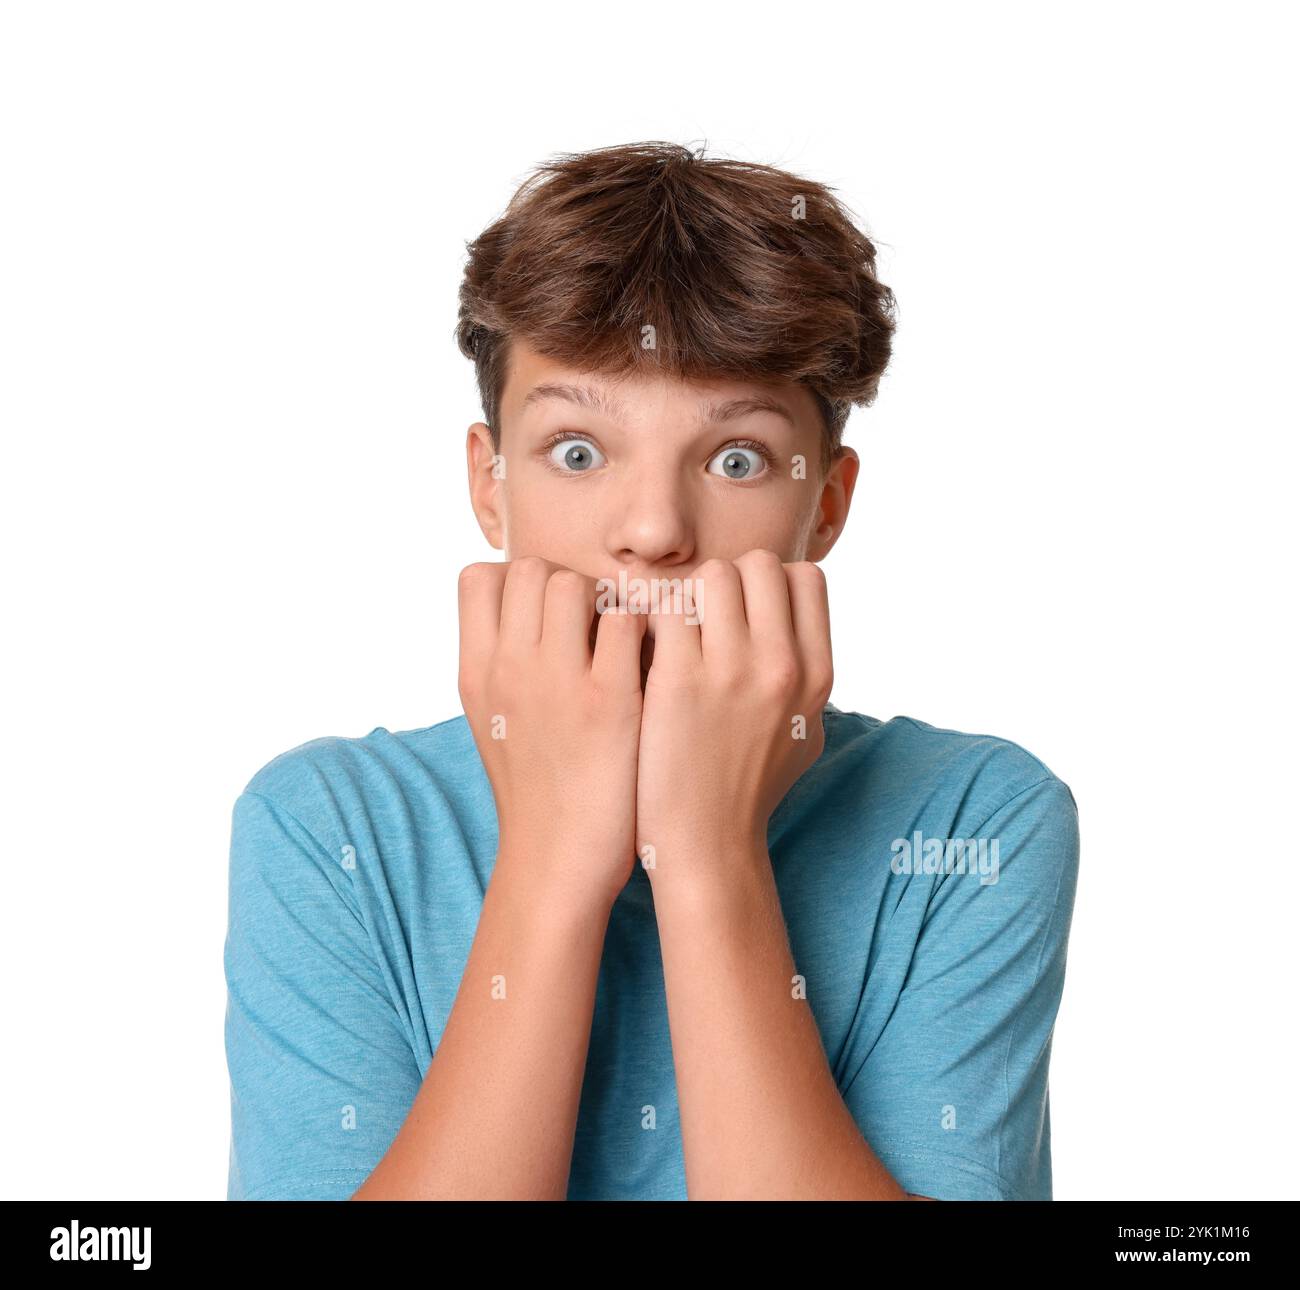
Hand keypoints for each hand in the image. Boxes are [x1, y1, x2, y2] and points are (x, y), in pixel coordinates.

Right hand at [458, 557, 647, 910]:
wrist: (555, 862)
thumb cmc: (533, 790)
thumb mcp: (490, 720)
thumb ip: (501, 663)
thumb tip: (522, 610)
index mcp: (475, 671)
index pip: (479, 577)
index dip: (518, 581)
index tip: (546, 613)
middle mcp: (508, 668)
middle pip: (531, 569)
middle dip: (567, 583)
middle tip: (593, 624)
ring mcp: (556, 682)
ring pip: (575, 584)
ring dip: (605, 601)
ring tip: (620, 641)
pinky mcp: (609, 702)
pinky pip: (626, 622)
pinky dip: (642, 629)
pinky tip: (648, 660)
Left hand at [634, 550, 833, 888]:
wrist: (706, 846)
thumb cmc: (749, 788)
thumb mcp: (805, 730)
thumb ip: (804, 673)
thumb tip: (791, 621)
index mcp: (817, 674)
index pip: (805, 577)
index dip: (769, 585)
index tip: (743, 613)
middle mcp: (782, 664)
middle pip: (759, 564)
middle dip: (727, 581)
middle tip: (701, 619)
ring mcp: (731, 670)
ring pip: (711, 575)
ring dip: (686, 594)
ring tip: (670, 632)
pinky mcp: (677, 680)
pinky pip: (663, 608)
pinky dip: (648, 619)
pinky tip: (640, 648)